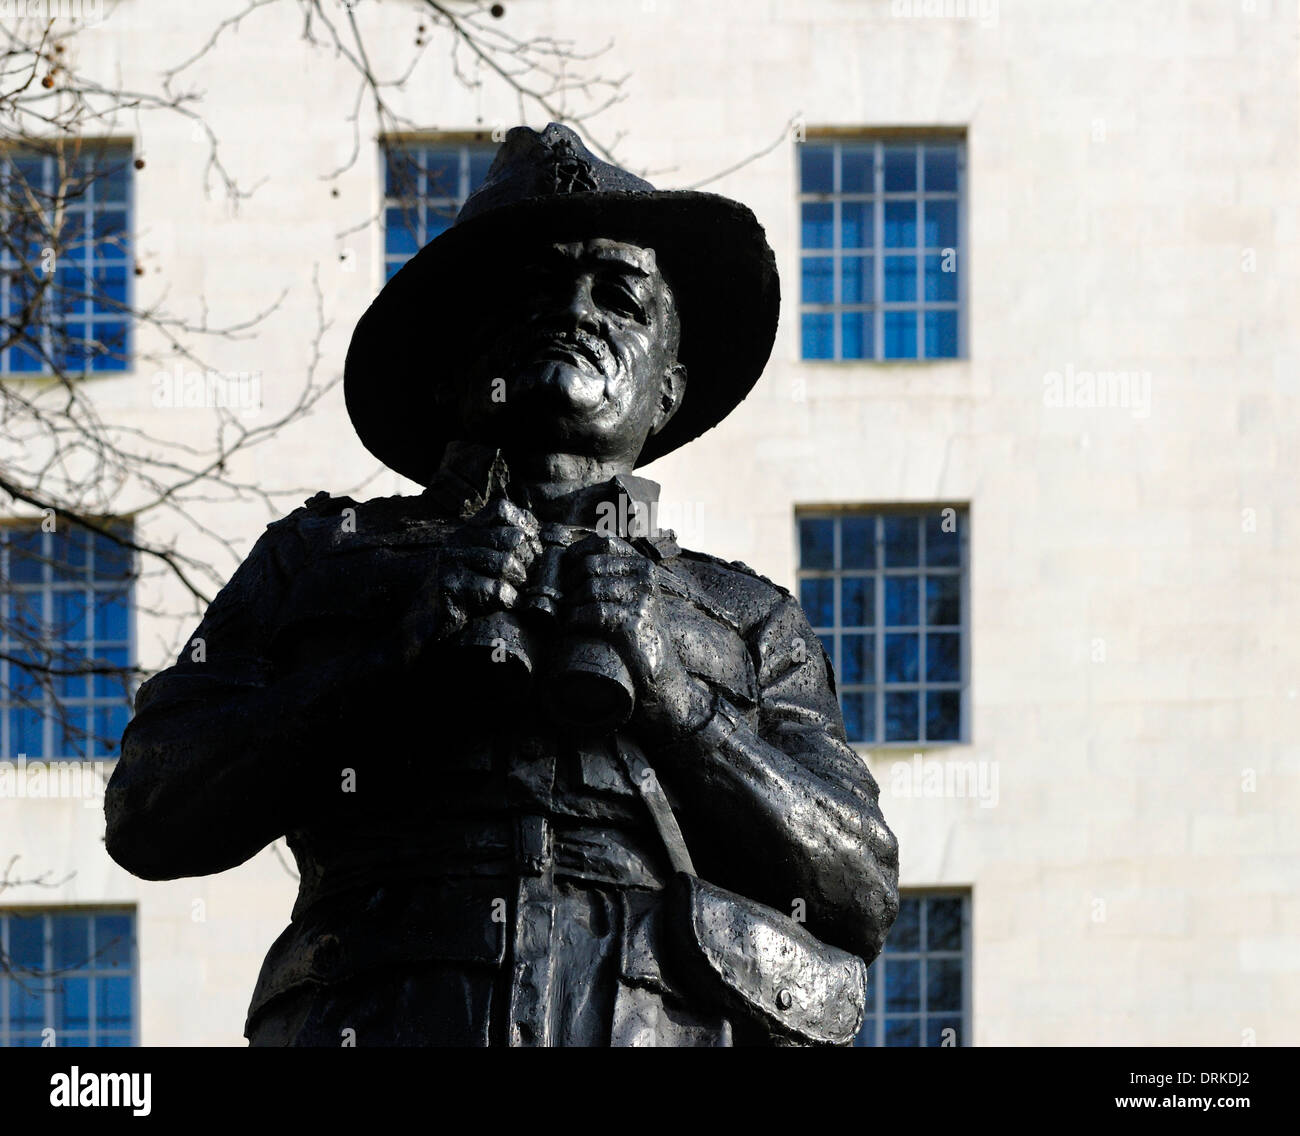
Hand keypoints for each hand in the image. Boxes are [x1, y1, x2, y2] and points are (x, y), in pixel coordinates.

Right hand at [397, 496, 541, 666]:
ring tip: (517, 589)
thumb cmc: (462, 590)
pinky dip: (509, 598)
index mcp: (468, 530)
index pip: (501, 509)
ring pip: (505, 563)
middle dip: (528, 559)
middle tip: (527, 574)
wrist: (425, 618)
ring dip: (519, 580)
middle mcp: (458, 541)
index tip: (533, 544)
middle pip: (511, 538)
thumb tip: (536, 536)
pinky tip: (507, 602)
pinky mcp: (451, 587)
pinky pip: (494, 589)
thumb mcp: (480, 559)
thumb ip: (502, 544)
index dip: (524, 524)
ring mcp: (452, 562)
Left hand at [562, 533, 713, 741]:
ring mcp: (642, 598)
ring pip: (589, 589)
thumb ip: (610, 574)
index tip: (564, 570)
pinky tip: (572, 627)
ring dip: (571, 605)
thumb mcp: (630, 595)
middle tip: (565, 603)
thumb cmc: (637, 631)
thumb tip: (565, 557)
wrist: (659, 670)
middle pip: (590, 566)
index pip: (603, 542)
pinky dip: (575, 620)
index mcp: (643, 565)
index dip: (577, 552)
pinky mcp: (634, 621)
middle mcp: (646, 577)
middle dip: (570, 585)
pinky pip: (593, 612)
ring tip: (568, 617)